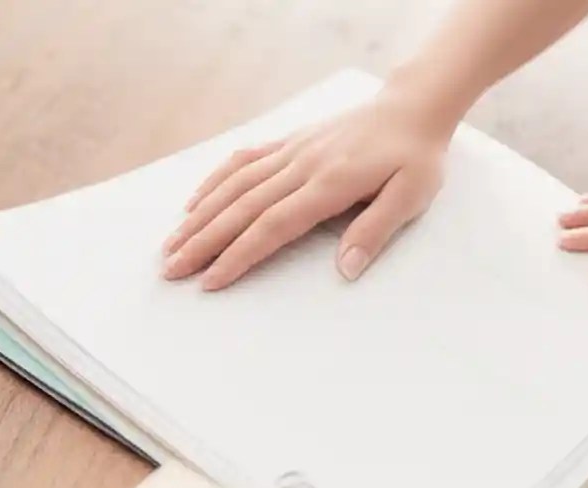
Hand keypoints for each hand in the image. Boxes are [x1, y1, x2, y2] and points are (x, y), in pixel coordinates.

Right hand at [162, 84, 451, 289]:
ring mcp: (291, 152)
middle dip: (203, 242)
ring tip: (172, 244)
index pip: (273, 226)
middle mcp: (301, 166)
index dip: (239, 255)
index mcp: (329, 184)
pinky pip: (243, 162)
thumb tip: (345, 270)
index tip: (211, 280)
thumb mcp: (410, 197)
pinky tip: (195, 202)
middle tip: (171, 270)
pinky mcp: (289, 143)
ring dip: (200, 216)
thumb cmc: (416, 156)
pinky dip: (214, 182)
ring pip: (234, 186)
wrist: (412, 107)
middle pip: (241, 208)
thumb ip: (375, 231)